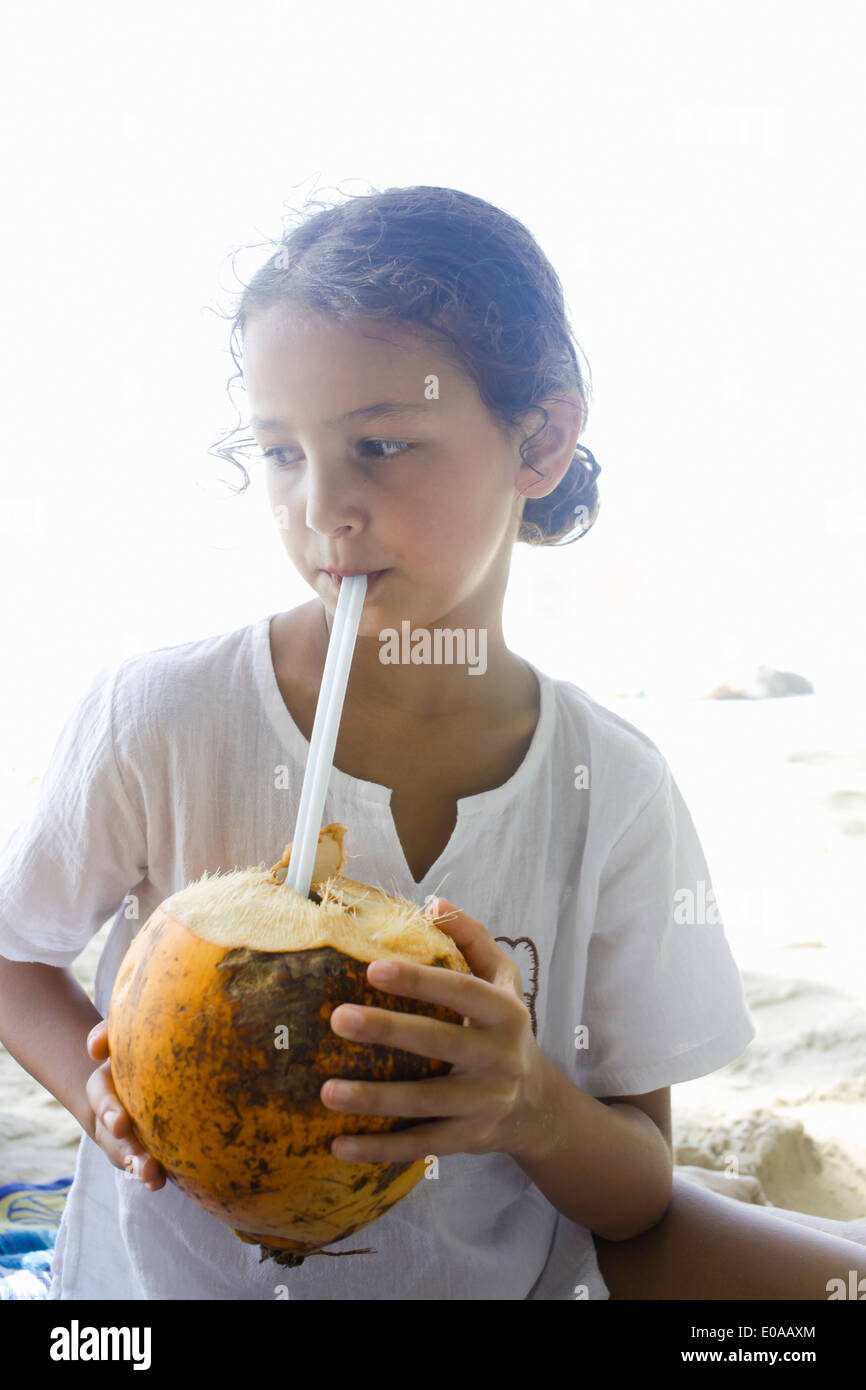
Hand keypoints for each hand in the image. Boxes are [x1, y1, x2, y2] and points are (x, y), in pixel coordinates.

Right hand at [85, 1019, 165, 1189]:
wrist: (149, 1066)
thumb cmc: (136, 1044)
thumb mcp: (120, 1034)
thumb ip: (106, 1033)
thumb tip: (95, 1048)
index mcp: (105, 1084)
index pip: (100, 1094)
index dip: (108, 1109)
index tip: (121, 1123)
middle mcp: (111, 1112)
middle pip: (111, 1135)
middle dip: (124, 1149)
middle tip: (141, 1161)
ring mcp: (127, 1132)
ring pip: (125, 1153)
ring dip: (137, 1165)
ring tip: (152, 1174)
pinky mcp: (144, 1144)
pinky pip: (144, 1162)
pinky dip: (150, 1175)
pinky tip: (160, 1181)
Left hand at [320, 898, 550, 1162]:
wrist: (538, 1104)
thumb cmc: (505, 1028)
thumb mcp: (504, 981)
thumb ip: (472, 938)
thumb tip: (434, 902)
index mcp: (505, 1013)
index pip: (460, 990)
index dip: (419, 980)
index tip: (373, 967)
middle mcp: (499, 1058)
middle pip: (439, 1043)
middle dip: (387, 1031)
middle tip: (337, 1019)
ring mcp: (484, 1103)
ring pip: (425, 1102)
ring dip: (374, 1099)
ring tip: (326, 1091)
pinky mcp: (468, 1139)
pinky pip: (420, 1146)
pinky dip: (379, 1149)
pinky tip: (338, 1145)